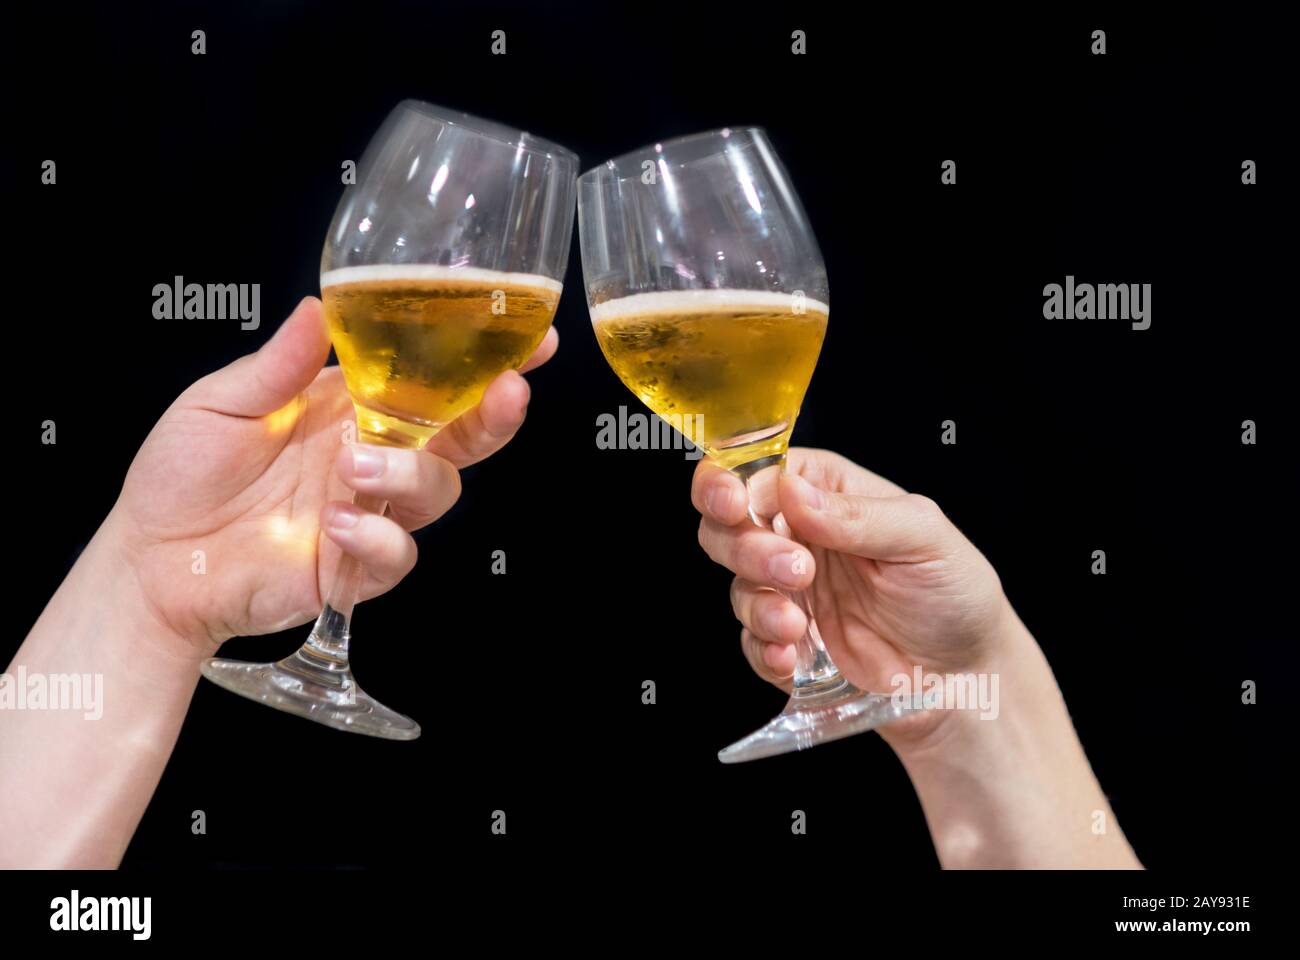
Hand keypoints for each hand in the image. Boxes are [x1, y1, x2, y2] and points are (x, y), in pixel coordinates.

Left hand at [110, 296, 556, 657]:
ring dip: (408, 473)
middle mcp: (372, 456)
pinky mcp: (355, 568)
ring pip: (437, 490)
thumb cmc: (182, 474)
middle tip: (505, 394)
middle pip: (462, 436)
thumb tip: (318, 308)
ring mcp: (369, 512)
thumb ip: (278, 366)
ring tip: (353, 468)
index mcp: (350, 406)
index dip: (485, 363)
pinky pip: (397, 553)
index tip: (532, 338)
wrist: (151, 559)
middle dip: (495, 415)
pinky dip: (376, 536)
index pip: (432, 381)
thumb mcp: (220, 403)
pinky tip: (334, 523)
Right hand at [692, 447, 1014, 752]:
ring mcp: (790, 589)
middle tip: (795, 572)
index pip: (759, 471)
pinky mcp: (789, 638)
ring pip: (736, 584)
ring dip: (758, 605)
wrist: (966, 673)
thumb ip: (856, 515)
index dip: (731, 483)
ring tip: (797, 625)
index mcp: (826, 492)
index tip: (735, 505)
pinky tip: (790, 657)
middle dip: (745, 548)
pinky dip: (761, 649)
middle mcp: (800, 535)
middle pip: (729, 524)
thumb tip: (792, 491)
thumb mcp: (922, 536)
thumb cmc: (954, 591)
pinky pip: (750, 640)